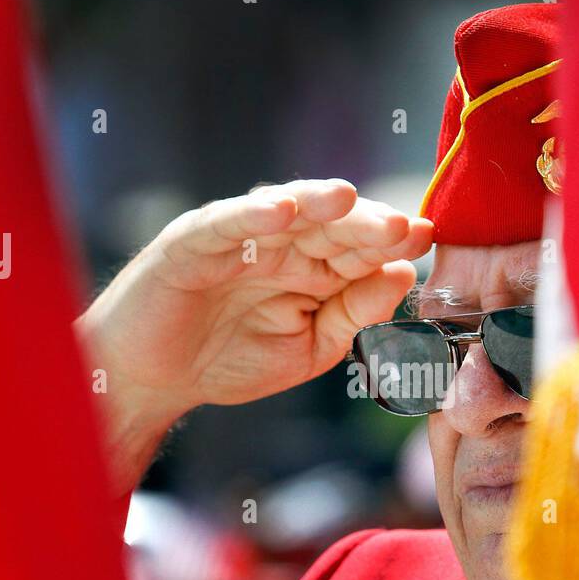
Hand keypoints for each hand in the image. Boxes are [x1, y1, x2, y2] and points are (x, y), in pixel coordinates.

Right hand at [76, 178, 432, 493]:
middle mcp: (281, 244)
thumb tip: (402, 277)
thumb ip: (353, 314)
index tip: (427, 239)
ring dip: (316, 202)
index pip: (360, 249)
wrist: (152, 380)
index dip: (392, 242)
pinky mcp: (193, 241)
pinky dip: (252, 215)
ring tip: (349, 198)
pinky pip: (225, 223)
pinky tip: (283, 211)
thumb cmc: (230, 360)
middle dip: (366, 223)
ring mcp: (238, 238)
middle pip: (331, 225)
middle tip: (402, 224)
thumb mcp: (309, 348)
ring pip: (284, 212)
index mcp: (314, 268)